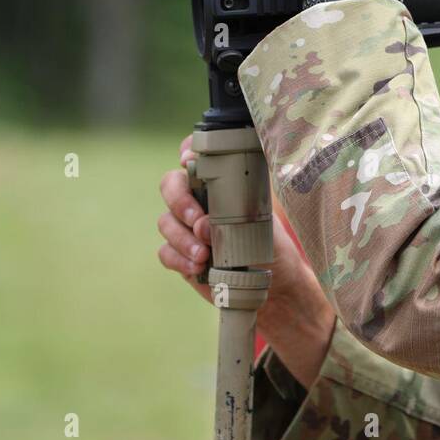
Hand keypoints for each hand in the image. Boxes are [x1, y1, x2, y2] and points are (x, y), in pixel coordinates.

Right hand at [157, 134, 337, 387]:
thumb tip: (212, 210)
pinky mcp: (180, 254)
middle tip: (200, 222)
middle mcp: (198, 200)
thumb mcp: (262, 217)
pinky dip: (179, 258)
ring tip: (205, 254)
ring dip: (182, 238)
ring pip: (165, 222)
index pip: (194, 156)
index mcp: (218, 183)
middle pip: (170, 185)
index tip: (188, 160)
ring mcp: (186, 227)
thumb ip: (238, 202)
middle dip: (180, 202)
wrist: (274, 286)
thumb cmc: (271, 245)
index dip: (186, 152)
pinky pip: (165, 251)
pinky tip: (198, 266)